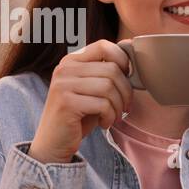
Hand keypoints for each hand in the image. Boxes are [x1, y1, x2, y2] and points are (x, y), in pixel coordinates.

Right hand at [30, 39, 133, 162]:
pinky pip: (103, 104)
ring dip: (118, 106)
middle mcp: (65, 68)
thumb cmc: (80, 116)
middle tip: (124, 107)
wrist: (55, 142)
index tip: (128, 79)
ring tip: (113, 116)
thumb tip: (133, 60)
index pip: (104, 45)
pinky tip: (104, 124)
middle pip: (112, 69)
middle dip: (126, 92)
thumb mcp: (93, 90)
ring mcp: (63, 84)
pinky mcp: (66, 103)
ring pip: (109, 87)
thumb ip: (106, 74)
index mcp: (72, 61)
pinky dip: (110, 116)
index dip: (123, 60)